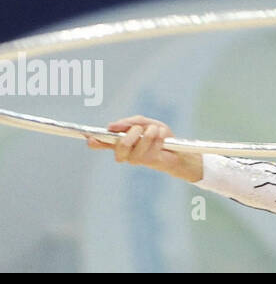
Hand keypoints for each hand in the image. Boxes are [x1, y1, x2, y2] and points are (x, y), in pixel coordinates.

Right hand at [85, 115, 202, 181]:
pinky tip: (164, 139)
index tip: (89, 138)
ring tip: (157, 131)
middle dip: (133, 131)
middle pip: (121, 144)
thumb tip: (112, 126)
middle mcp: (126, 154)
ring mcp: (136, 159)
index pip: (104, 143)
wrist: (179, 149)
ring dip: (150, 132)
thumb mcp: (146, 123)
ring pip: (138, 142)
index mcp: (121, 143)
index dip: (96, 141)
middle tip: (141, 129)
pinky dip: (160, 136)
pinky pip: (152, 145)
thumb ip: (130, 122)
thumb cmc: (159, 135)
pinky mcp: (149, 161)